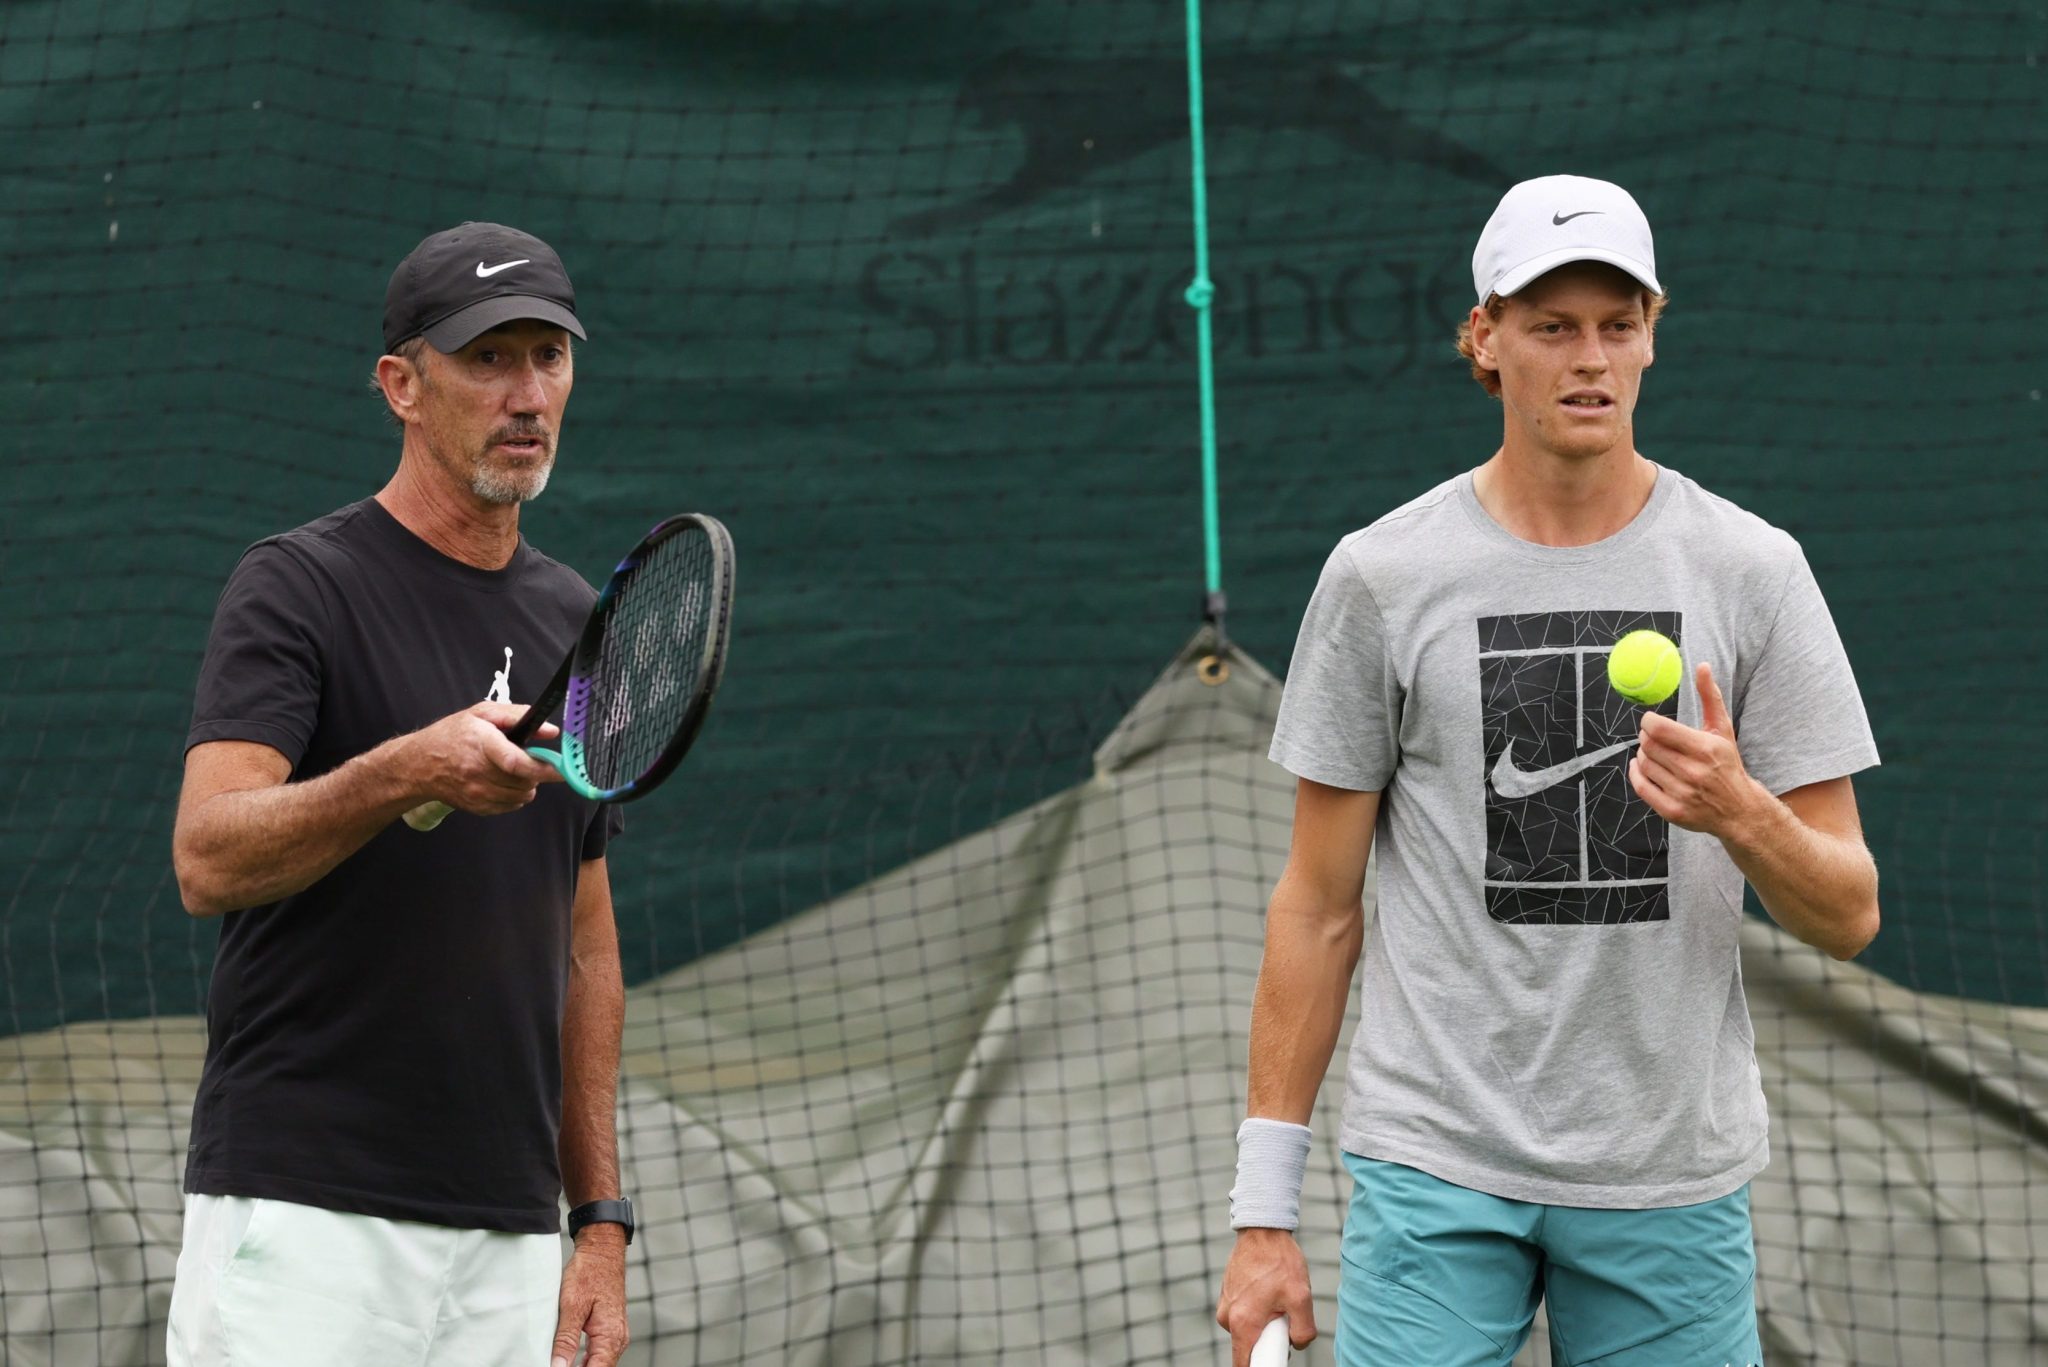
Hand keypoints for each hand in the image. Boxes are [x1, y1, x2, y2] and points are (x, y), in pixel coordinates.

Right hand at [404, 701, 563, 815]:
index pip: (517, 763)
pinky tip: (503, 781)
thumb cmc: (452, 735)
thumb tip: (550, 730)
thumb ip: (518, 717)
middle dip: (535, 771)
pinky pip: (512, 806)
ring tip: (513, 768)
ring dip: (527, 783)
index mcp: (482, 745)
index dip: (544, 767)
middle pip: (526, 781)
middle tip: (527, 758)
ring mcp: (477, 793)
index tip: (562, 767)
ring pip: (522, 795)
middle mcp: (479, 773)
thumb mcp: (482, 714)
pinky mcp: (478, 807)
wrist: (420, 764)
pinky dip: (515, 795)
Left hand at [552, 1225, 629, 1366]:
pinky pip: (601, 1354)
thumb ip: (565, 1340)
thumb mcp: (571, 1306)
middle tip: (556, 1365)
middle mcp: (618, 1338)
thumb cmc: (589, 1273)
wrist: (602, 1251)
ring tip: (560, 1364)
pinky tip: (572, 1361)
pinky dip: (588, 1360)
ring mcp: (617, 1334)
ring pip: (601, 1363)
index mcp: (610, 1336)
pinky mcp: (612, 1329)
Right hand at [1216, 1228, 1314, 1366]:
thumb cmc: (1279, 1261)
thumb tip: (1296, 1344)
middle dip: (1269, 1339)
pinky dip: (1258, 1309)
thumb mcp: (1300, 1297)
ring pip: (1248, 1329)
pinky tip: (1269, 1290)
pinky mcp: (1228, 1295)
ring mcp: (1226, 1305)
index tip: (1278, 1351)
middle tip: (1283, 1317)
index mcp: (1242, 1323)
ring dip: (1264, 1322)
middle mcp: (1228, 1317)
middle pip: (1249, 1347)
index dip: (1265, 1364)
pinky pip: (1244, 1314)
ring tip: (1277, 1297)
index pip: (1244, 1364)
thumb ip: (1303, 1331)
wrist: (1262, 1231)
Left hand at [1628, 663, 1765, 838]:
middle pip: (1648, 746)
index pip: (1659, 729)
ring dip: (1643, 755)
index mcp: (1705, 748)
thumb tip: (1702, 666)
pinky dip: (1636, 773)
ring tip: (1655, 753)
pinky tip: (1643, 767)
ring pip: (1643, 764)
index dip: (1648, 722)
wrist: (1739, 809)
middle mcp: (1693, 772)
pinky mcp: (1672, 811)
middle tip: (1653, 736)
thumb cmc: (1727, 764)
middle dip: (1646, 737)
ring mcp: (1682, 793)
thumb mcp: (1722, 729)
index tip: (1652, 722)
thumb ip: (1710, 697)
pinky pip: (1640, 787)